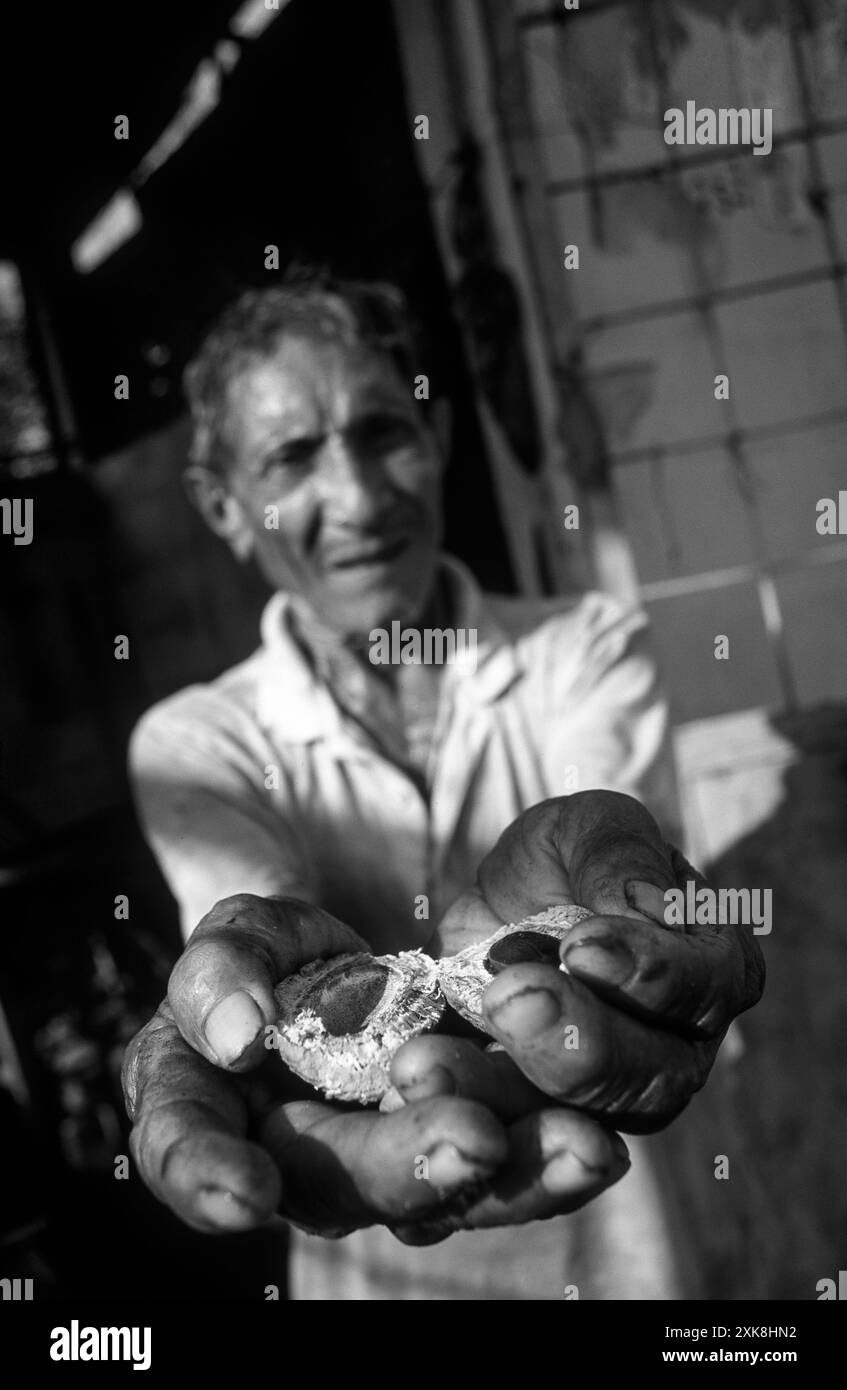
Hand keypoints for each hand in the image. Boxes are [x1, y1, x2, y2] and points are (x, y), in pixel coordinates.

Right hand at [122, 893, 629, 1242]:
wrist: (347, 967)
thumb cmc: (271, 958)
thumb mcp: (241, 934)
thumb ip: (222, 969)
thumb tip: (238, 1032)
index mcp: (209, 1111)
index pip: (185, 1150)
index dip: (206, 1174)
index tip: (246, 1192)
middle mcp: (297, 1166)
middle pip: (340, 1186)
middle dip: (406, 1169)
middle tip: (469, 1141)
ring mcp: (386, 1170)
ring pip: (442, 1196)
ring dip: (511, 1175)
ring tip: (576, 1143)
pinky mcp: (463, 1151)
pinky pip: (505, 1168)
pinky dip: (549, 1158)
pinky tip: (594, 1140)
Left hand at [390, 792, 765, 1133]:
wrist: (498, 904)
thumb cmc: (568, 856)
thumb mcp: (590, 828)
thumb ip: (618, 859)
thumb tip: (639, 909)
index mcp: (713, 973)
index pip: (704, 989)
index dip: (649, 974)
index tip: (583, 946)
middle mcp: (675, 1052)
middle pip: (649, 1076)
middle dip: (579, 1041)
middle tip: (510, 993)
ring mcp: (606, 1102)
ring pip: (572, 1125)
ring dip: (503, 1092)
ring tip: (435, 1056)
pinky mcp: (530, 1123)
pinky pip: (497, 1137)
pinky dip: (453, 1113)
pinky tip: (412, 1082)